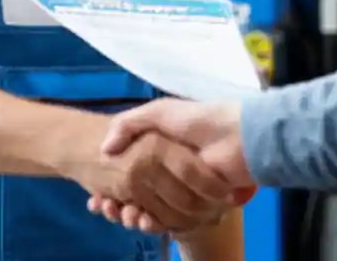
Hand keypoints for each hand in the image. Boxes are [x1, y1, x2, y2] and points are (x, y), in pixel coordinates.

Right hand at [57, 114, 232, 232]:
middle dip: (121, 204)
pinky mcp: (198, 208)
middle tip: (107, 206)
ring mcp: (185, 192)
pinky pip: (171, 221)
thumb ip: (129, 125)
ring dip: (134, 216)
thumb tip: (104, 149)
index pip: (132, 174)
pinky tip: (139, 219)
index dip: (114, 185)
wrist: (237, 136)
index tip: (99, 194)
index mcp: (163, 153)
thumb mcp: (158, 112)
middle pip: (139, 196)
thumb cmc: (197, 120)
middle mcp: (172, 174)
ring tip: (123, 214)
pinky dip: (153, 223)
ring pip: (151, 211)